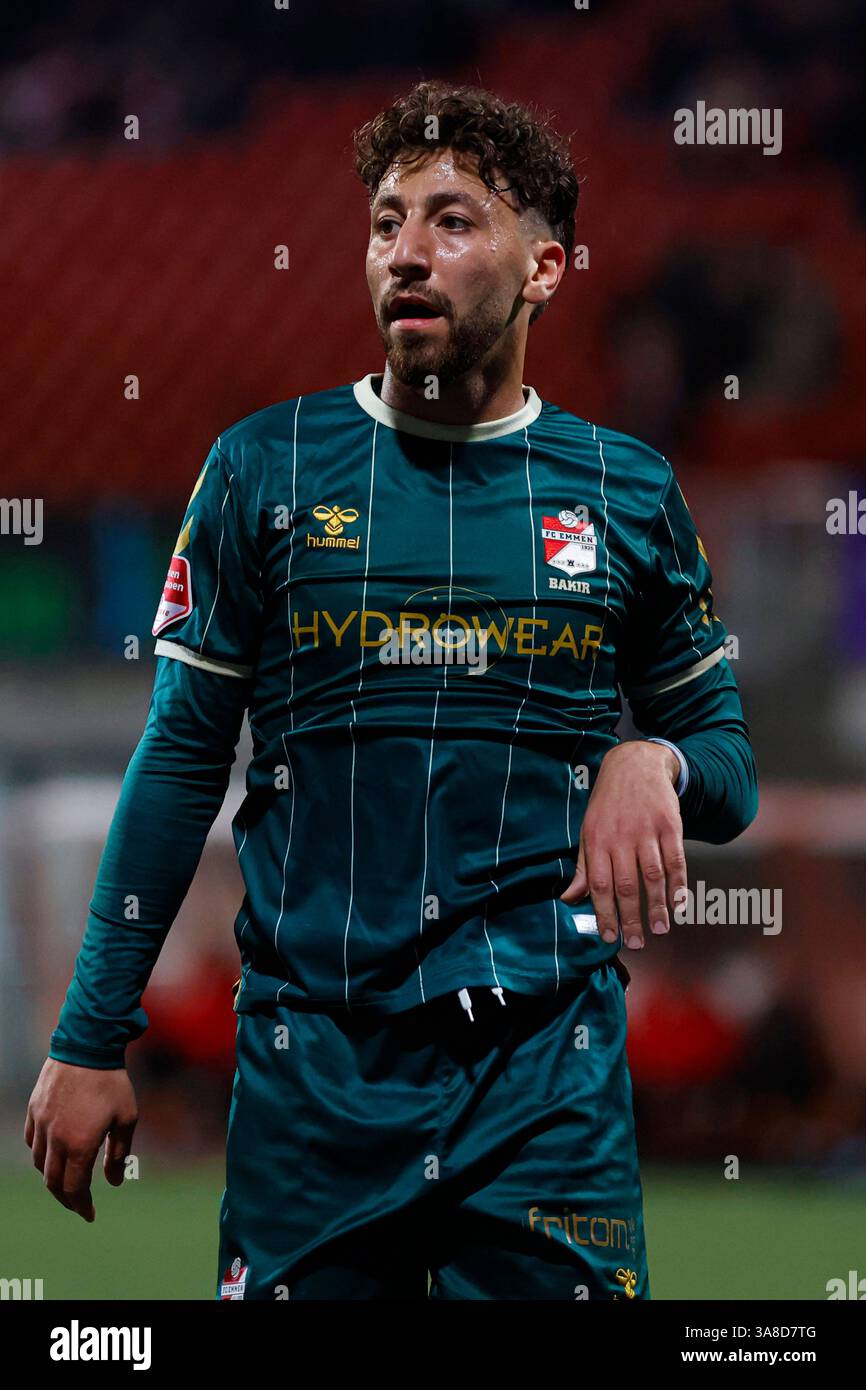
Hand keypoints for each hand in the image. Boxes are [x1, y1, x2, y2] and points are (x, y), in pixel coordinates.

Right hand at [24, 1058, 137, 1220]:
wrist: (88, 1046)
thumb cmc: (112, 1082)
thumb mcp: (126, 1118)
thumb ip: (118, 1154)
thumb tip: (115, 1183)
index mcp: (79, 1145)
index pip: (74, 1188)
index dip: (81, 1205)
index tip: (90, 1214)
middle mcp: (55, 1138)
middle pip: (53, 1182)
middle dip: (66, 1198)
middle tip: (78, 1204)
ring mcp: (41, 1123)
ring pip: (40, 1162)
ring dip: (52, 1177)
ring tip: (66, 1180)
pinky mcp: (34, 1109)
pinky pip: (31, 1140)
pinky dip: (40, 1153)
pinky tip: (52, 1153)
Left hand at [559, 740, 686, 949]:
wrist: (636, 764)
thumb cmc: (608, 804)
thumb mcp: (588, 830)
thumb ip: (583, 867)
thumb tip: (568, 899)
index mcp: (597, 840)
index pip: (599, 884)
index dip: (604, 913)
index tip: (609, 937)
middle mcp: (621, 836)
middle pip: (627, 884)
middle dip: (631, 917)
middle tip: (636, 943)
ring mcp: (647, 830)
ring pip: (653, 875)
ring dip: (657, 906)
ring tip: (659, 929)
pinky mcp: (670, 825)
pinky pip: (676, 859)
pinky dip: (679, 884)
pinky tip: (679, 904)